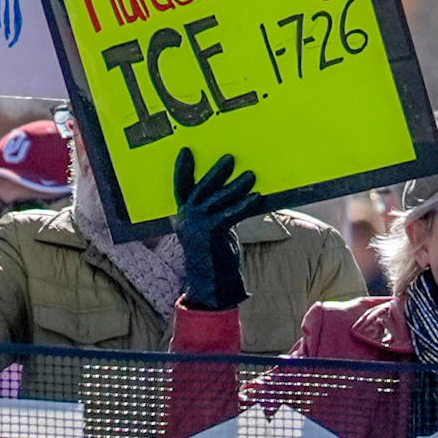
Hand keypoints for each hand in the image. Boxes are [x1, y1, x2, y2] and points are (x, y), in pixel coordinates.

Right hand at [170, 148, 258, 310]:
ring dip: (236, 186)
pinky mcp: (211, 234)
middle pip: (201, 189)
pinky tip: (257, 197)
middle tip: (229, 158)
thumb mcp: (212, 231)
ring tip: (250, 175)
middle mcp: (186, 219)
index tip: (186, 151)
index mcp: (183, 217)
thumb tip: (235, 190)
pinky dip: (244, 205)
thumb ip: (215, 212)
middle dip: (215, 173)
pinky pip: (230, 214)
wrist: (212, 285)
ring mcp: (197, 226)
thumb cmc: (215, 257)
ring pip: (218, 199)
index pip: (180, 187)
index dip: (182, 169)